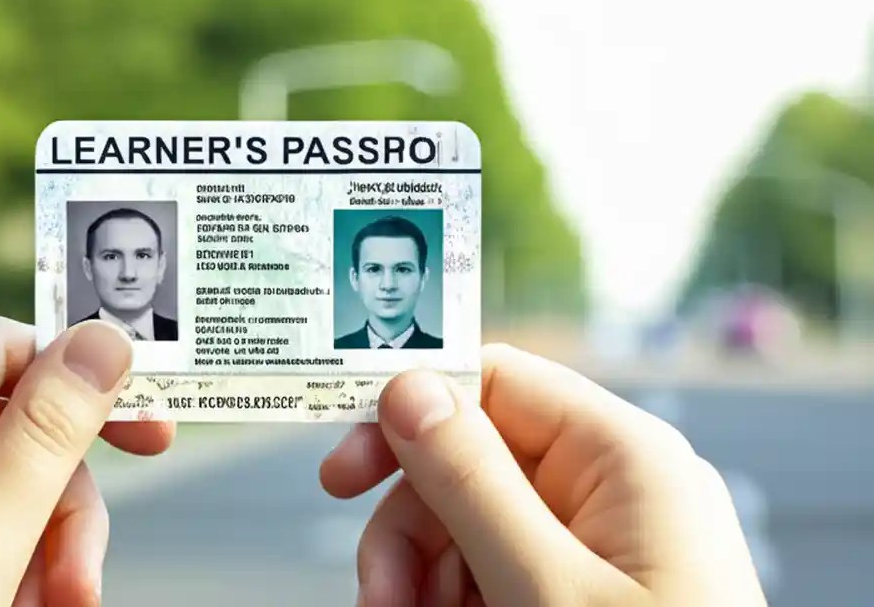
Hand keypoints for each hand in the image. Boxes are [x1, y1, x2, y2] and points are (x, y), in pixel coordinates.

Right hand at [320, 344, 766, 605]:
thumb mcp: (544, 589)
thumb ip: (474, 483)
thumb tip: (410, 389)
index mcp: (623, 457)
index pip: (496, 382)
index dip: (412, 412)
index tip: (343, 468)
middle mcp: (611, 490)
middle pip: (466, 464)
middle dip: (409, 531)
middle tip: (380, 597)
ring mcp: (597, 546)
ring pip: (466, 526)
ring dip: (420, 578)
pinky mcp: (580, 593)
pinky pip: (489, 573)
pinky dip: (450, 602)